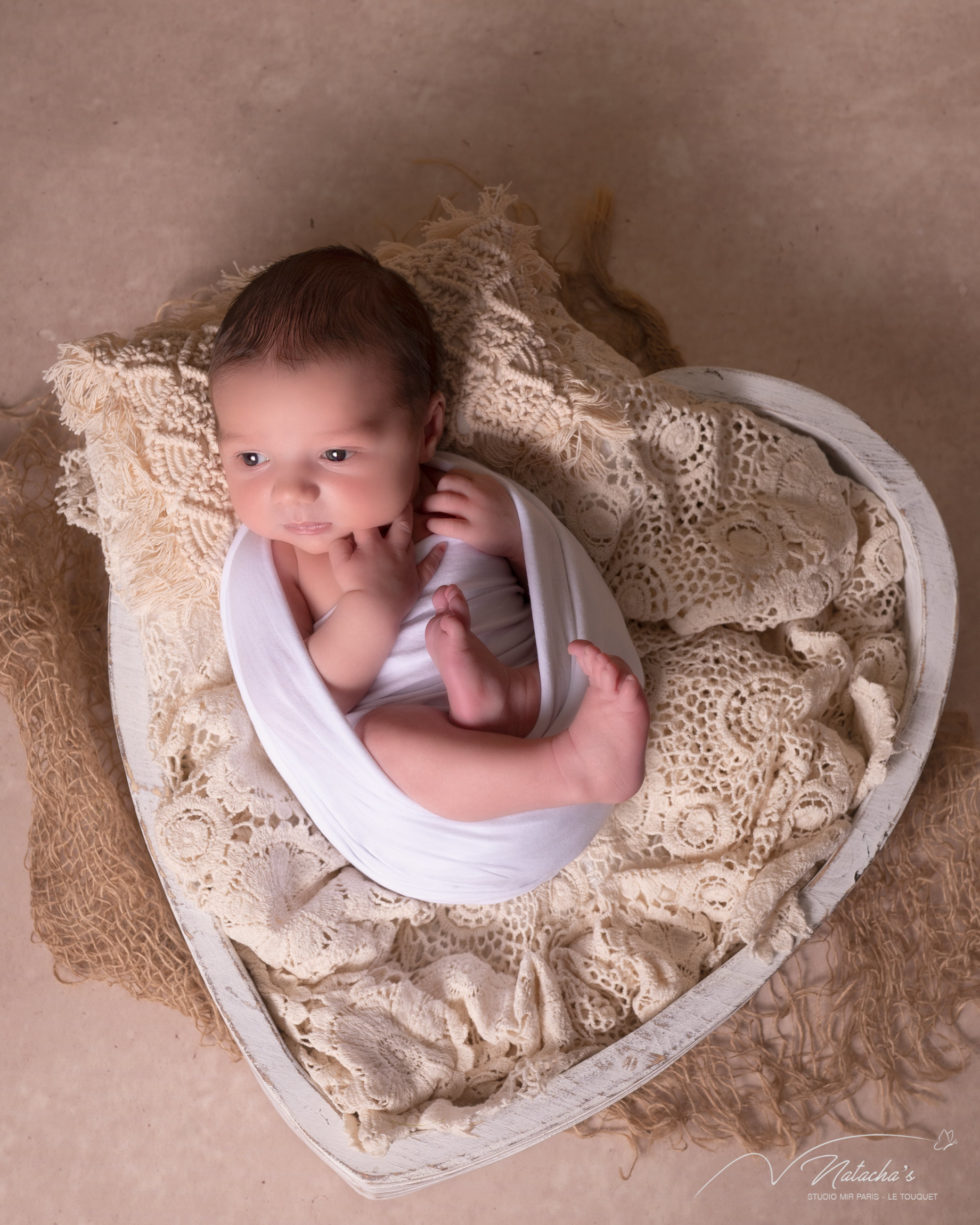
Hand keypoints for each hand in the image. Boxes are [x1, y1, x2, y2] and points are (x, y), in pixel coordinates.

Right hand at [328, 504, 445, 620]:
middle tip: (403, 499)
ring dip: (416, 527)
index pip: (371, 519)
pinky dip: (436, 556)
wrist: (373, 609)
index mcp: (372, 543)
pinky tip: (443, 546)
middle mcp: (392, 548)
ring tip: (422, 515)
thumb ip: (338, 544)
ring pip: (413, 540)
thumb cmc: (354, 586)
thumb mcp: (338, 563)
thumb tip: (343, 534)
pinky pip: (429, 566)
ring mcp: (406, 563)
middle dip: (400, 510)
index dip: (372, 507)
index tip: (374, 498)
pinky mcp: (415, 579)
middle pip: (399, 523)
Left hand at [422, 470, 523, 571]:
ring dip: (428, 505)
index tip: (440, 491)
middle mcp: (481, 493)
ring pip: (442, 500)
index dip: (444, 482)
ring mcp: (477, 512)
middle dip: (434, 491)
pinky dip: (433, 523)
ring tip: (426, 512)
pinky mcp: (474, 533)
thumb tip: (442, 476)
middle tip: (429, 502)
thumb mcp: (494, 491)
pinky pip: (445, 524)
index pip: (456, 472)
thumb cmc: (504, 515)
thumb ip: (475, 485)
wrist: (522, 539)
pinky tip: (432, 525)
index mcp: (486, 481)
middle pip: (445, 482)